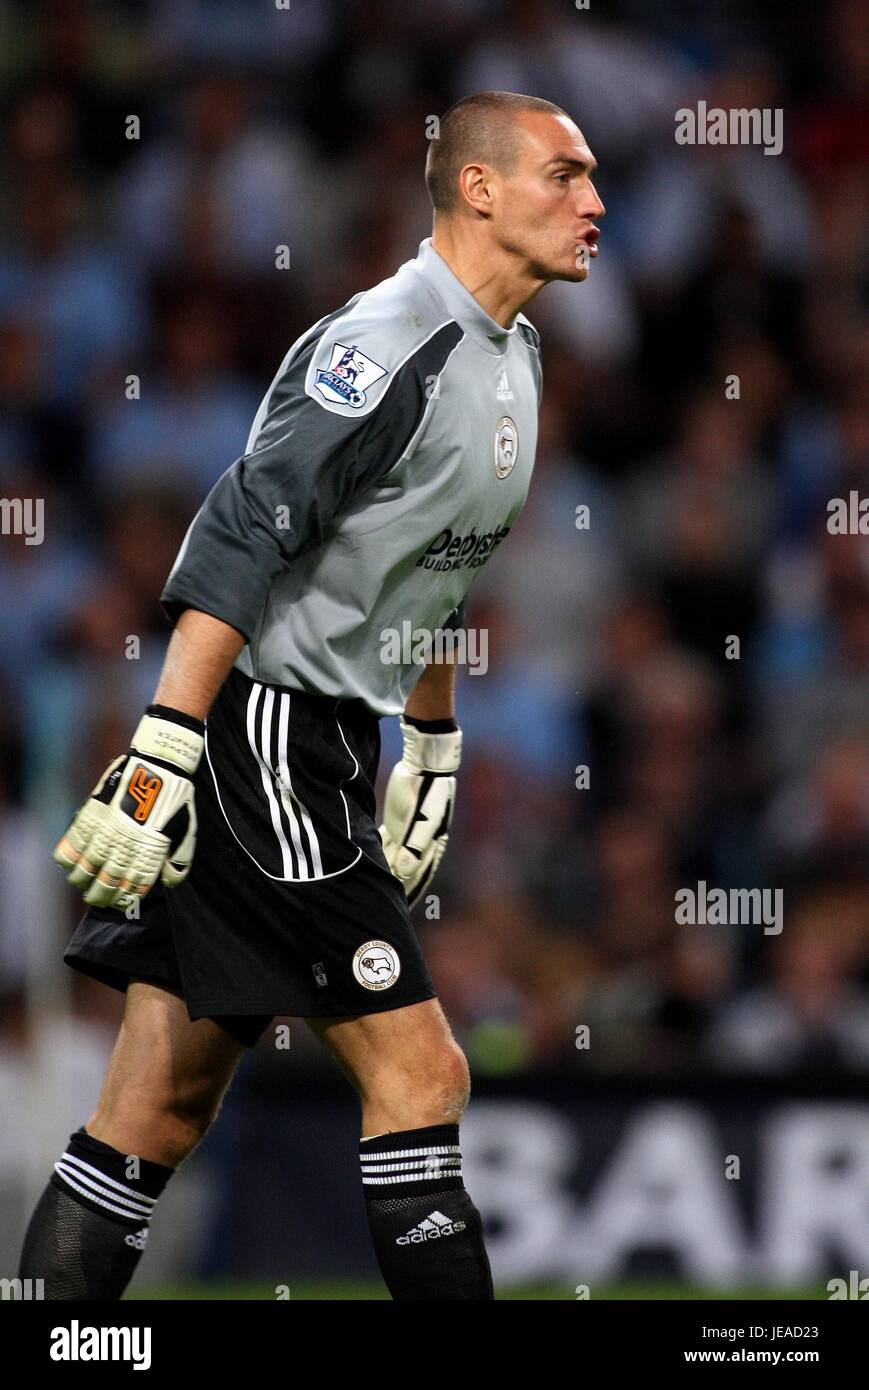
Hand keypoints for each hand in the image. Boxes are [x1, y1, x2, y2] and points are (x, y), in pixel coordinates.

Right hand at [53, 706, 203, 909]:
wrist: (157, 765)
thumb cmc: (175, 797)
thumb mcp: (188, 829)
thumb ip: (180, 859)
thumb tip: (170, 882)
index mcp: (149, 852)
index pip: (133, 887)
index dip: (124, 899)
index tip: (119, 904)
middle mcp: (125, 846)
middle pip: (106, 883)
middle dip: (100, 896)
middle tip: (97, 899)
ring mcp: (105, 832)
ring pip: (85, 869)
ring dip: (82, 881)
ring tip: (82, 886)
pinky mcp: (90, 817)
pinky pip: (70, 845)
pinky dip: (66, 858)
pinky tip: (69, 864)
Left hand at [379, 717, 461, 907]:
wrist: (426, 763)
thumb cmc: (425, 791)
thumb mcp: (420, 818)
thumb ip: (413, 846)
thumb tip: (402, 873)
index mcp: (429, 846)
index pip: (417, 876)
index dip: (408, 894)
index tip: (398, 912)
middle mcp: (421, 843)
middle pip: (407, 873)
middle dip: (398, 891)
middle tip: (383, 910)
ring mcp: (410, 833)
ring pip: (396, 860)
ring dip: (388, 876)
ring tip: (376, 893)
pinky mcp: (400, 822)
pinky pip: (389, 845)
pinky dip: (382, 856)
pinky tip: (372, 865)